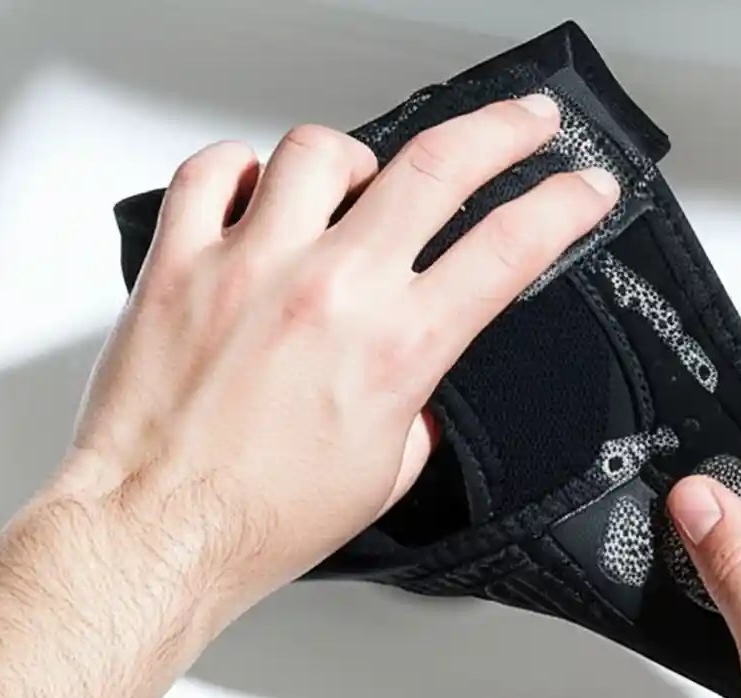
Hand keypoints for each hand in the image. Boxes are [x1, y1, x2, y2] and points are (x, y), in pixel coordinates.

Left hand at [57, 94, 618, 616]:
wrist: (155, 534)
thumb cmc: (258, 517)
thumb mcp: (384, 472)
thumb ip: (414, 405)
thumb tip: (414, 376)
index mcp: (395, 348)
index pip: (510, 246)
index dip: (565, 204)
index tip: (585, 186)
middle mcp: (330, 292)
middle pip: (438, 164)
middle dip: (503, 128)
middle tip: (526, 121)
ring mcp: (251, 267)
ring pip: (320, 149)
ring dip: (354, 159)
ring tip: (353, 186)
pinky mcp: (180, 264)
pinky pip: (213, 170)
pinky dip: (243, 167)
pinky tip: (257, 190)